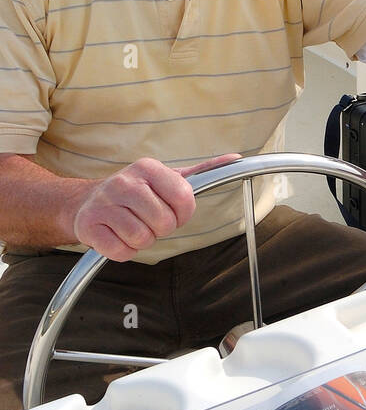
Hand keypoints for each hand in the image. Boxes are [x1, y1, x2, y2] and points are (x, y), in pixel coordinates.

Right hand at [72, 154, 241, 260]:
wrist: (86, 202)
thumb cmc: (134, 193)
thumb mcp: (166, 178)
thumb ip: (202, 171)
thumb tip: (235, 158)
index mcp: (148, 168)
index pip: (185, 199)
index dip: (183, 214)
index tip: (172, 211)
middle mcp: (125, 182)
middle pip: (164, 223)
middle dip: (161, 228)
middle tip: (148, 220)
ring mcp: (104, 203)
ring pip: (142, 238)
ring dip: (141, 240)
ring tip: (132, 226)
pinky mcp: (89, 225)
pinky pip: (121, 251)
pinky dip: (123, 250)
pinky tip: (117, 235)